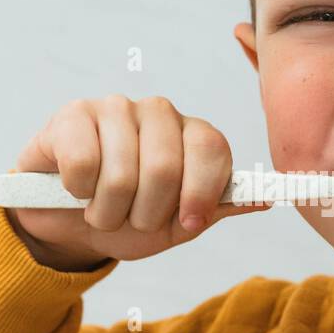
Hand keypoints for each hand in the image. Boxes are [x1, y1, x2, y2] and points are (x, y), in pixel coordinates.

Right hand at [6, 95, 269, 267]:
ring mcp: (115, 108)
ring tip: (102, 209)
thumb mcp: (178, 224)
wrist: (69, 224)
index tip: (187, 222)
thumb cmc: (128, 219)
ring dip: (108, 211)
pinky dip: (78, 192)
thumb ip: (217, 207)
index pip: (214, 149)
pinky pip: (83, 163)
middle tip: (132, 219)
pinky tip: (75, 188)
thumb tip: (265, 200)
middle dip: (146, 212)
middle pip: (166, 167)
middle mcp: (159, 113)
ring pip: (122, 173)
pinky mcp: (73, 115)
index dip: (202, 193)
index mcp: (192, 135)